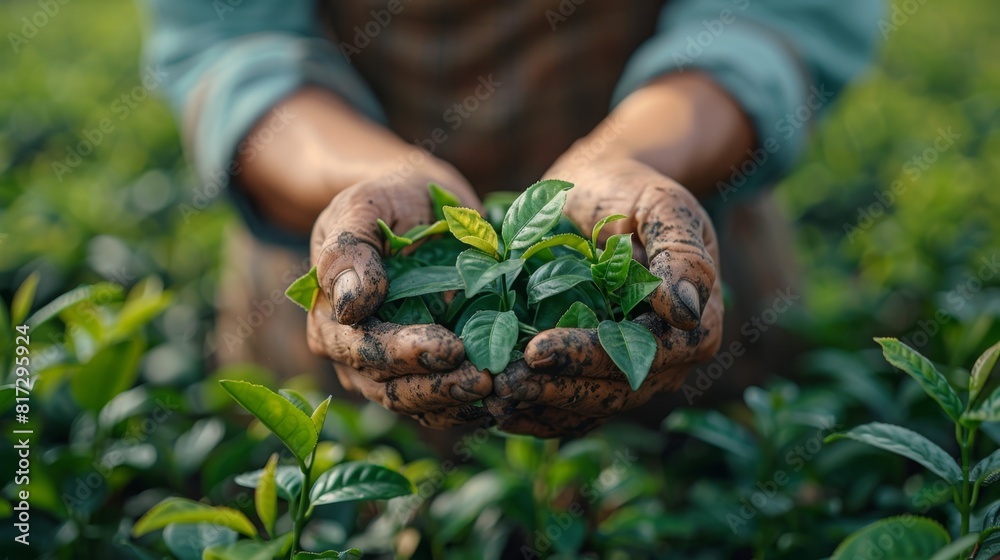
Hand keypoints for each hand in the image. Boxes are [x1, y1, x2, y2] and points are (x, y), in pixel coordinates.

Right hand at [307, 168, 493, 427]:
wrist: (419, 202)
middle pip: (391, 387)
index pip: (365, 348)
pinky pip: (442, 404)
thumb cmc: (387, 199)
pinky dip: (471, 406)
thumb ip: (350, 249)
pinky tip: (505, 401)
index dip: (405, 353)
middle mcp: (352, 354)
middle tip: (486, 380)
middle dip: (439, 387)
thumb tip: (351, 305)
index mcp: (330, 317)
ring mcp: (388, 369)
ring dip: (459, 403)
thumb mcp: (363, 206)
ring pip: (418, 403)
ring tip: (502, 394)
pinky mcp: (423, 373)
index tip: (451, 348)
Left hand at [492, 157, 722, 436]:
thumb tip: (683, 311)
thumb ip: (680, 255)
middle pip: (616, 390)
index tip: (535, 351)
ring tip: (491, 395)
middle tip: (501, 381)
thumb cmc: (631, 191)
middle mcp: (670, 358)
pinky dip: (538, 413)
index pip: (646, 354)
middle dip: (557, 388)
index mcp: (696, 323)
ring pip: (592, 406)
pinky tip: (499, 410)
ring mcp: (633, 369)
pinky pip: (574, 407)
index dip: (590, 358)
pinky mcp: (599, 373)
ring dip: (542, 405)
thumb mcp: (662, 206)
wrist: (599, 190)